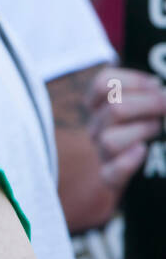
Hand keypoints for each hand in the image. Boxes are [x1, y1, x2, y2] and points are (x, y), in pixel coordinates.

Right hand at [85, 66, 165, 190]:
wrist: (163, 163)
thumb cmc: (161, 122)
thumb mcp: (157, 102)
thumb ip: (157, 89)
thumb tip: (159, 87)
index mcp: (104, 103)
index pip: (102, 84)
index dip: (133, 81)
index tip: (156, 84)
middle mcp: (99, 126)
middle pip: (113, 109)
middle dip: (148, 105)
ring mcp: (103, 151)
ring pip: (109, 140)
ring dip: (141, 132)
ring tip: (158, 131)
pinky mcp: (112, 177)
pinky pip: (109, 173)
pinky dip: (126, 163)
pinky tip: (142, 151)